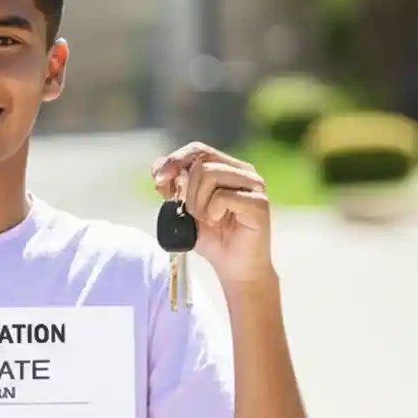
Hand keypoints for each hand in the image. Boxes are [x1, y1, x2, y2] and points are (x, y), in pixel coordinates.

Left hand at [152, 141, 274, 284]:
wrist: (235, 267)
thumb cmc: (212, 238)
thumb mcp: (183, 210)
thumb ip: (171, 187)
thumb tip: (158, 167)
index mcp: (227, 168)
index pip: (198, 150)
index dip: (175, 160)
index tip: (159, 179)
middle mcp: (244, 171)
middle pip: (201, 162)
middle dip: (186, 189)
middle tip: (191, 212)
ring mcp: (254, 185)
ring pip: (210, 175)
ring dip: (197, 201)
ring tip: (206, 219)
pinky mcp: (259, 203)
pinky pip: (222, 196)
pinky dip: (212, 211)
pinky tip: (218, 221)